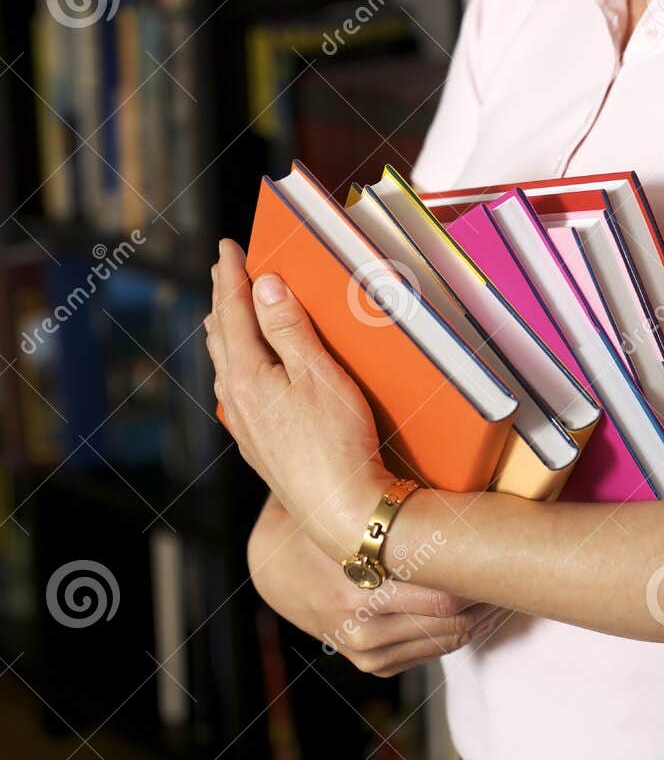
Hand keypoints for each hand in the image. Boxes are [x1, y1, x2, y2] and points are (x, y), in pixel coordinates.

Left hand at [205, 237, 390, 558]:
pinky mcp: (261, 448)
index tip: (227, 247)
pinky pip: (236, 393)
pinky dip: (235, 367)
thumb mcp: (319, 374)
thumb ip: (289, 328)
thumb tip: (263, 285)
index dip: (232, 276)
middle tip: (223, 269)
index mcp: (248, 376)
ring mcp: (246, 428)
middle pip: (223, 337)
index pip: (235, 312)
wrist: (343, 511)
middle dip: (224, 299)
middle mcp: (237, 401)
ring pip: (226, 367)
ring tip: (223, 314)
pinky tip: (241, 377)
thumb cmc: (338, 442)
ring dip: (226, 333)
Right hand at [248, 496, 508, 677]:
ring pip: (447, 638)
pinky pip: (431, 651)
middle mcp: (361, 618)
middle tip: (522, 567)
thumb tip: (447, 446)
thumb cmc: (316, 517)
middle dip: (490, 593)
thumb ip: (383, 491)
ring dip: (484, 616)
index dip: (482, 567)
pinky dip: (461, 633)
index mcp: (357, 575)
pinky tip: (483, 611)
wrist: (271, 567)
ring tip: (510, 587)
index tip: (510, 545)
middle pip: (452, 613)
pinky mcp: (371, 661)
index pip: (443, 584)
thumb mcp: (343, 498)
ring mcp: (366, 646)